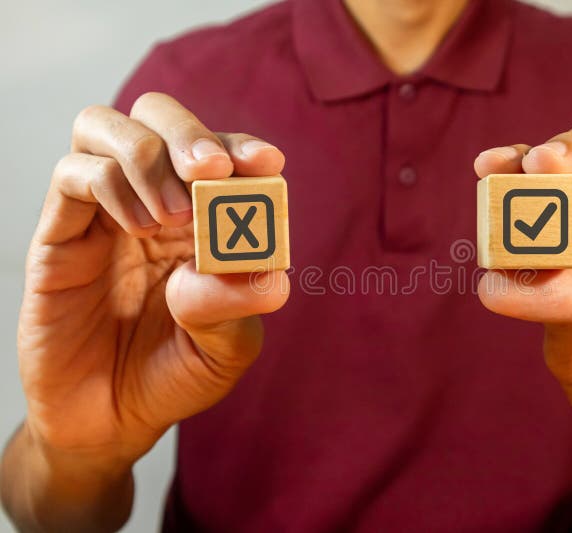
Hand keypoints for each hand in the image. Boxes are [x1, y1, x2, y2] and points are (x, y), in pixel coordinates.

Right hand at [18, 92, 288, 467]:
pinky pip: (74, 176)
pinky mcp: (61, 235)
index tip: (266, 161)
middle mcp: (154, 204)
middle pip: (158, 119)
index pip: (220, 155)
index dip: (242, 146)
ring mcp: (105, 214)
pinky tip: (138, 226)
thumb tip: (267, 272)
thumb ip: (239, 307)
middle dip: (189, 132)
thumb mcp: (225, 351)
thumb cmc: (175, 376)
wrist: (110, 421)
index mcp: (205, 220)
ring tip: (173, 214)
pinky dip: (109, 184)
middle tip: (210, 169)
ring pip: (104, 128)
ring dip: (146, 155)